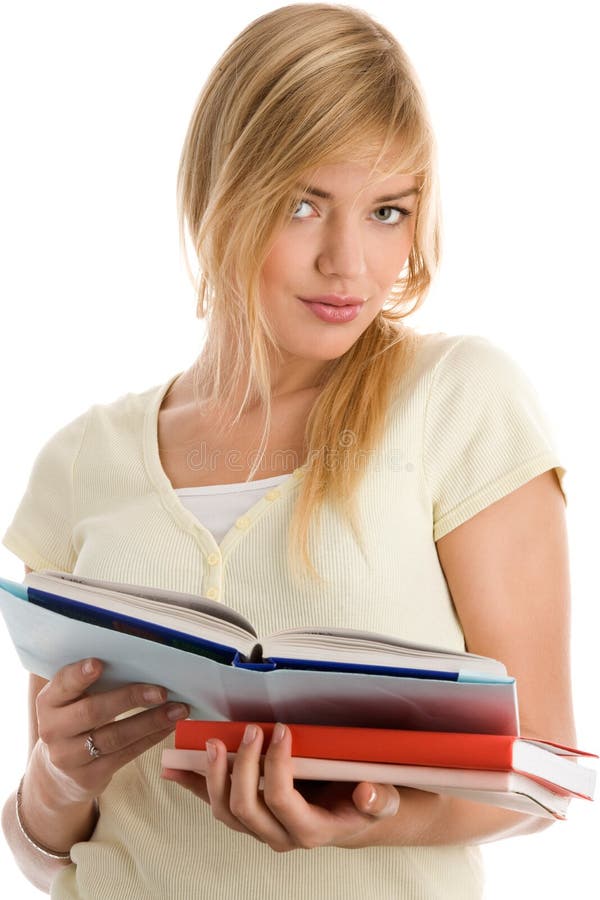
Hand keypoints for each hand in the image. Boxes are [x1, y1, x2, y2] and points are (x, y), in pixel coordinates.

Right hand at [31, 657, 188, 805]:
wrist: (60, 773)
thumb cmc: (76, 721)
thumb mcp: (73, 701)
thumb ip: (95, 684)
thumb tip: (142, 662)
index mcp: (49, 702)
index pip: (62, 684)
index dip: (79, 675)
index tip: (99, 664)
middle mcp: (53, 730)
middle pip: (92, 711)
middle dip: (130, 698)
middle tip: (161, 691)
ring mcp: (69, 757)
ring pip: (113, 737)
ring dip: (150, 722)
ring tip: (177, 710)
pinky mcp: (88, 777)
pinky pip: (124, 755)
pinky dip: (150, 739)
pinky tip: (168, 727)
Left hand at [161, 723, 405, 851]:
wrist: (351, 817)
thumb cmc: (363, 803)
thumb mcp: (381, 800)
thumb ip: (377, 798)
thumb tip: (368, 793)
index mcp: (310, 831)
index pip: (282, 800)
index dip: (276, 766)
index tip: (282, 730)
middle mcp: (279, 835)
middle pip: (245, 808)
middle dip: (242, 766)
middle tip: (250, 729)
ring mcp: (260, 828)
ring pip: (225, 811)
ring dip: (213, 777)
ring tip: (212, 743)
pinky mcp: (248, 817)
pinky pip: (216, 804)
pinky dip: (194, 784)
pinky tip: (176, 767)